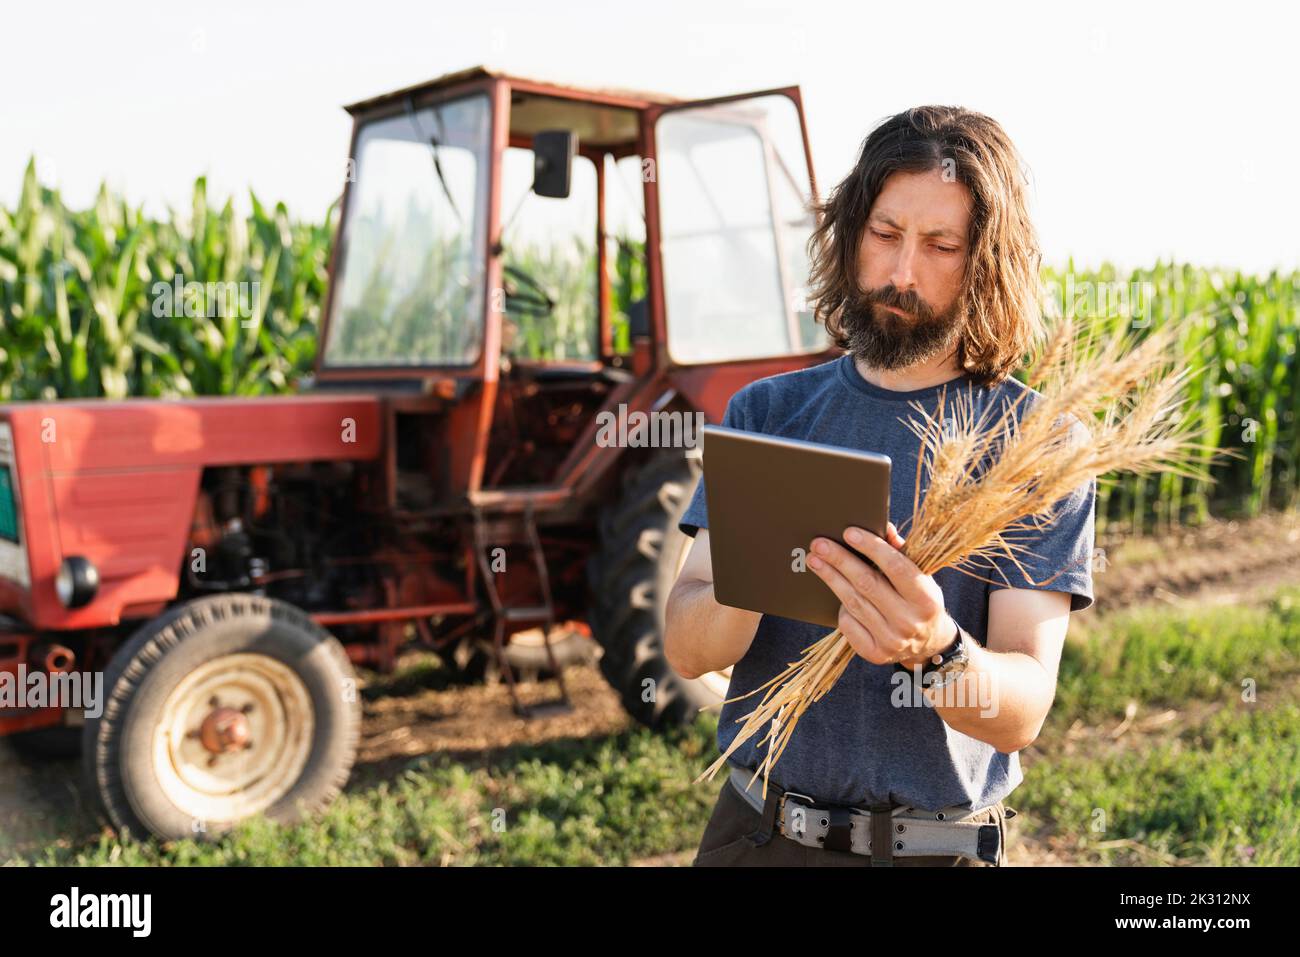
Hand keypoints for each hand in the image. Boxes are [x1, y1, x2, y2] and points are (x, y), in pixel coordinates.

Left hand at [806, 522, 956, 667]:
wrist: (928, 645)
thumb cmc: (920, 601)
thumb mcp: (922, 577)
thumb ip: (902, 552)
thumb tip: (881, 526)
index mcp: (926, 598)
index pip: (896, 567)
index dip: (871, 548)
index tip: (848, 532)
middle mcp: (910, 621)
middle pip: (867, 584)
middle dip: (840, 560)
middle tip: (819, 544)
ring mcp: (891, 640)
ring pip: (853, 602)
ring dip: (831, 578)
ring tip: (815, 560)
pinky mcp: (874, 653)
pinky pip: (848, 624)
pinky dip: (840, 607)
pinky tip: (835, 591)